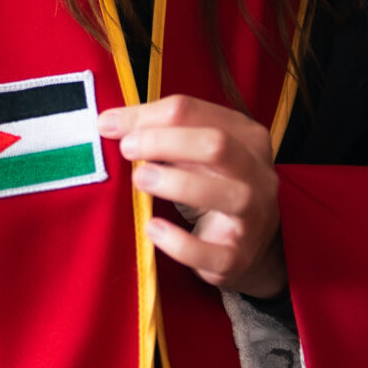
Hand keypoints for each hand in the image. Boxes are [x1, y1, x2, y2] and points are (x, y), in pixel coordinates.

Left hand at [100, 96, 283, 295]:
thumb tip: (109, 123)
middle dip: (164, 143)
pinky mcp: (238, 256)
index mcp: (246, 137)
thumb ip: (158, 133)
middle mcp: (258, 173)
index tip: (109, 124)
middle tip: (127, 149)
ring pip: (228, 194)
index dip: (146, 114)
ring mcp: (254, 216)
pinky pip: (210, 251)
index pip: (193, 111)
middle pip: (216, 145)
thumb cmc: (211, 188)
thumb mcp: (193, 155)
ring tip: (140, 179)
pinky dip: (177, 241)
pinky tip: (152, 228)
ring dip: (175, 183)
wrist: (245, 247)